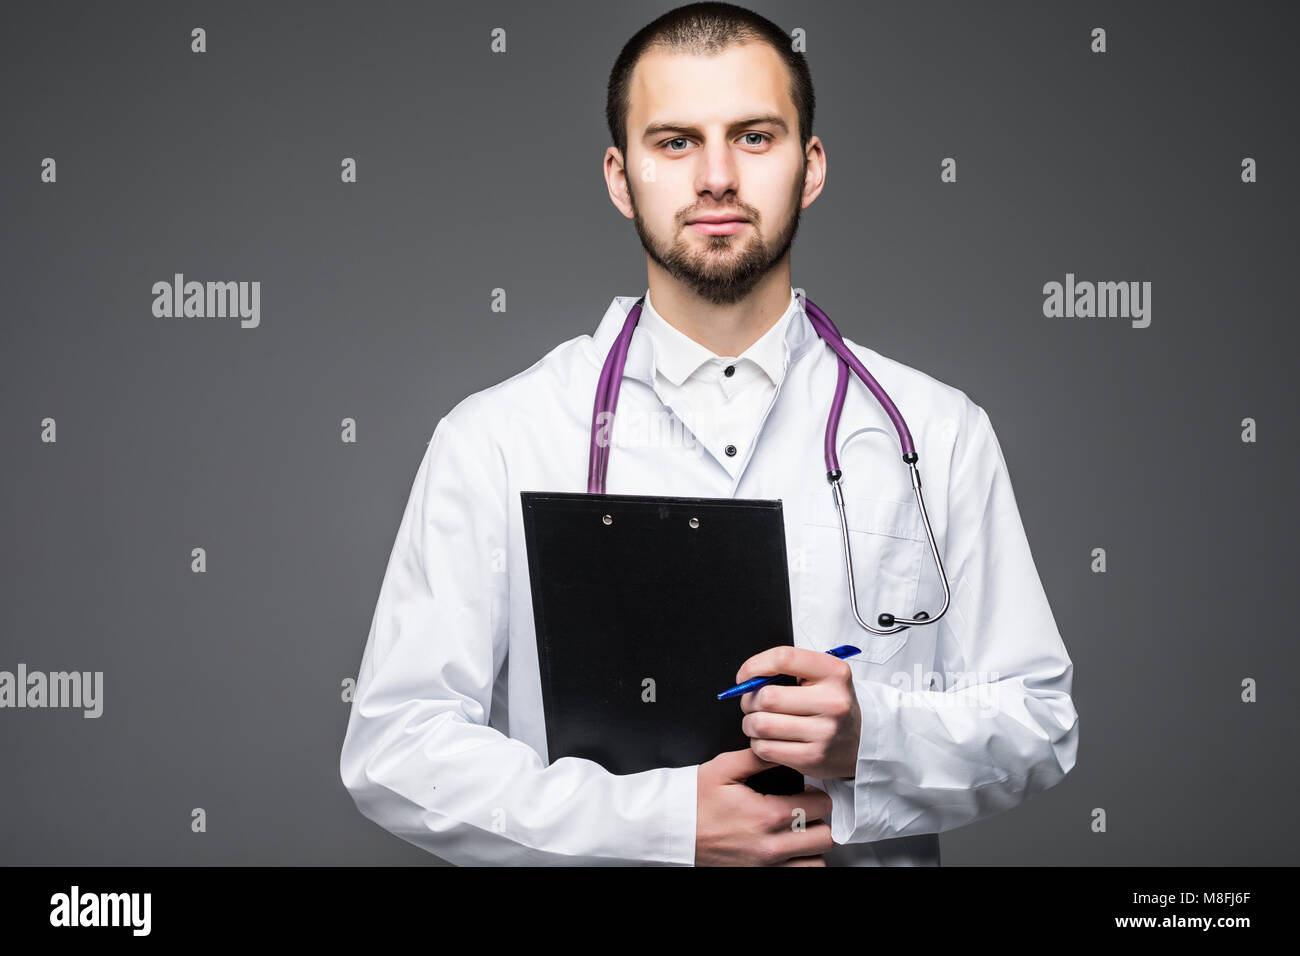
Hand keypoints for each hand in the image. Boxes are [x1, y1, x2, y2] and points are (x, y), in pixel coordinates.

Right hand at [695, 748, 833, 865]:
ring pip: (816, 862)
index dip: (817, 793)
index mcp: (767, 815)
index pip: (820, 806)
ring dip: (812, 846)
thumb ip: (758, 757)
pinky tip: (789, 849)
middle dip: (819, 820)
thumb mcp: (723, 768)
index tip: (807, 790)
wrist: (671, 830)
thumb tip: (782, 749)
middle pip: (824, 837)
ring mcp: (766, 866)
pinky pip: (798, 875)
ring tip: (800, 832)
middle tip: (806, 810)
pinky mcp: (759, 876)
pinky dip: (799, 863)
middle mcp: (771, 846)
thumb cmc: (693, 801)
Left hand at [736, 646, 861, 779]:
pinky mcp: (812, 758)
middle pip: (767, 697)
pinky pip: (765, 748)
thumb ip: (786, 670)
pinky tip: (769, 739)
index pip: (784, 658)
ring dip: (750, 724)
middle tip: (753, 703)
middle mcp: (833, 702)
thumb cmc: (829, 704)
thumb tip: (747, 679)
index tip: (745, 676)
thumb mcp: (820, 677)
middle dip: (749, 700)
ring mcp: (824, 732)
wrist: (857, 742)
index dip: (754, 665)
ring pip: (761, 724)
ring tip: (759, 722)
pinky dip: (758, 743)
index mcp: (834, 672)